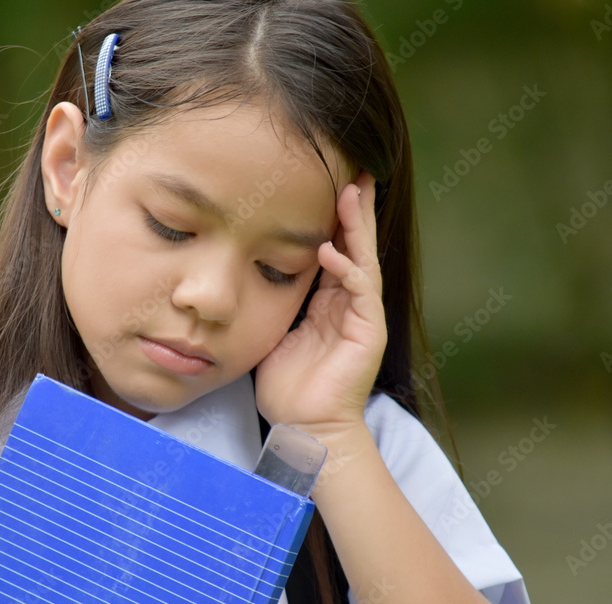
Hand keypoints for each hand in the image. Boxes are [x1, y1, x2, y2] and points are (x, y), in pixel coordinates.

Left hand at [254, 171, 386, 438]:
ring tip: (349, 191)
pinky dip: (348, 268)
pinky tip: (330, 249)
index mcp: (328, 301)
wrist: (307, 427)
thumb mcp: (273, 332)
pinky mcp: (369, 332)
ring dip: (357, 225)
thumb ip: (270, 302)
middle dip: (352, 208)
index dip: (330, 217)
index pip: (333, 248)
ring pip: (362, 259)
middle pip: (354, 244)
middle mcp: (349, 303)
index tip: (322, 182)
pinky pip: (361, 291)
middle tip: (352, 169)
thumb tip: (242, 273)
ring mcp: (362, 316)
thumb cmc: (287, 387)